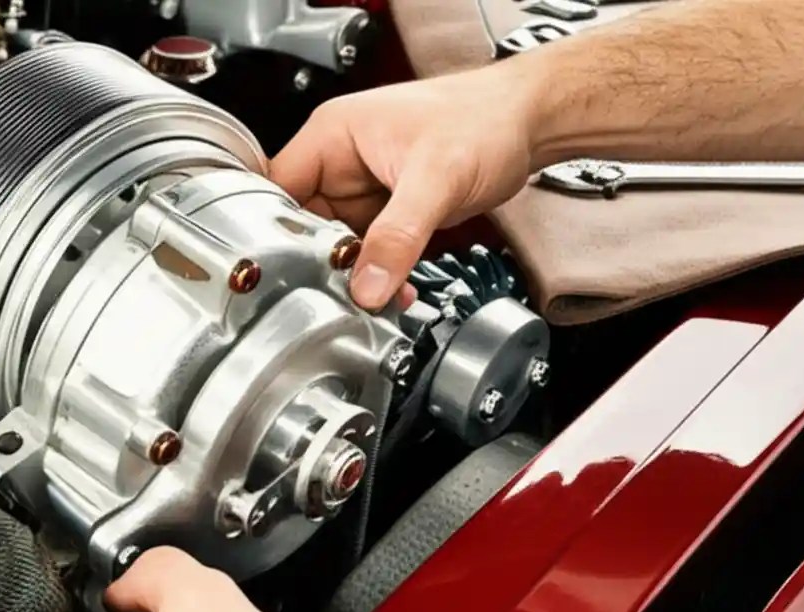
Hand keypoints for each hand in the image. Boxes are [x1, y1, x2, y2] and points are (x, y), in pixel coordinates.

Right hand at [270, 61, 545, 309]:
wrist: (528, 124)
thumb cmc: (483, 119)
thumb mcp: (435, 179)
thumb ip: (398, 236)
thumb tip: (367, 285)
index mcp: (332, 135)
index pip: (276, 188)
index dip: (275, 231)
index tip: (288, 270)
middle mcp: (340, 160)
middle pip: (302, 224)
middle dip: (319, 262)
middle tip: (337, 294)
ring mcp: (362, 187)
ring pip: (334, 243)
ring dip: (351, 274)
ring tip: (371, 298)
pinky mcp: (386, 211)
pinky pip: (367, 250)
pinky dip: (378, 273)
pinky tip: (394, 290)